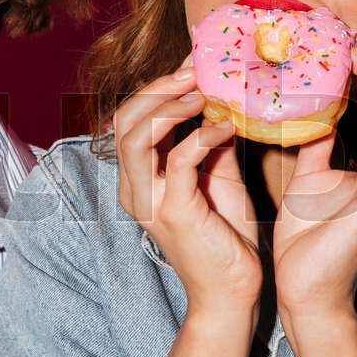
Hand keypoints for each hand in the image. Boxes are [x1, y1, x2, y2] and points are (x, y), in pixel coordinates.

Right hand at [114, 58, 260, 315]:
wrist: (232, 294)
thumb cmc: (226, 240)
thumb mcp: (217, 179)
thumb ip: (211, 144)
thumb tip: (223, 102)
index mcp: (140, 179)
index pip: (132, 118)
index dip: (159, 86)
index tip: (193, 63)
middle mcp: (135, 188)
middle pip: (125, 119)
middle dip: (159, 87)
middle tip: (196, 68)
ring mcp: (150, 201)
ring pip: (138, 136)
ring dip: (171, 106)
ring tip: (204, 90)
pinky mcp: (174, 213)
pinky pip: (179, 162)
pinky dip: (201, 136)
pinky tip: (225, 125)